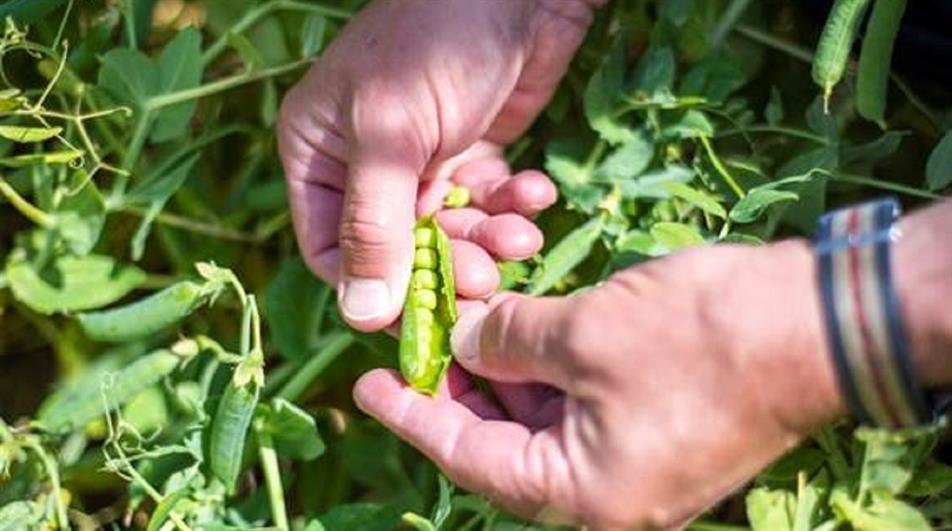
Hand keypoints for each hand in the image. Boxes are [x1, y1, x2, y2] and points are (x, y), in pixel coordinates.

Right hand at [278, 0, 604, 330]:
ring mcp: (421, 162)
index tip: (422, 313)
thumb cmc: (435, 41)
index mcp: (319, 155)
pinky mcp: (472, 155)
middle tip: (487, 276)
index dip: (376, 287)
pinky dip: (511, 207)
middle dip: (445, 265)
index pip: (332, 250)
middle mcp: (365, 165)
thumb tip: (358, 315)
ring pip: (449, 234)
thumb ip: (374, 224)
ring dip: (487, 241)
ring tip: (520, 237)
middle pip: (398, 250)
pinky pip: (487, 204)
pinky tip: (534, 193)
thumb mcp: (393, 133)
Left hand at [354, 241, 845, 528]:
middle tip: (419, 332)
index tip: (365, 386)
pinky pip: (576, 402)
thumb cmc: (699, 338)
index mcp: (581, 493)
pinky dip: (542, 363)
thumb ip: (508, 341)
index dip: (411, 414)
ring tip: (462, 315)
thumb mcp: (583, 334)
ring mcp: (631, 459)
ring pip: (537, 416)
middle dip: (457, 381)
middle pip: (501, 438)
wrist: (818, 323)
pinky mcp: (651, 424)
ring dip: (500, 365)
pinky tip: (517, 321)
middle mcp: (603, 491)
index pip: (468, 456)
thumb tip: (465, 339)